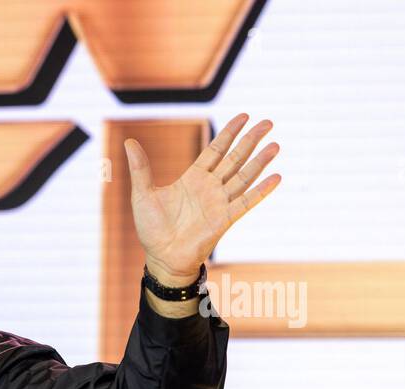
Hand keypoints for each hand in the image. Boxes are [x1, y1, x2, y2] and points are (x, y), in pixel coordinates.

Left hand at [124, 113, 281, 285]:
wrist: (160, 257)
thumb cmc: (151, 228)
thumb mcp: (142, 194)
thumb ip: (140, 168)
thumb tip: (128, 142)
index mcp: (193, 178)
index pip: (215, 150)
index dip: (229, 133)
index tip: (244, 116)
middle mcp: (210, 188)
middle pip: (234, 158)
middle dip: (251, 140)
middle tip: (268, 122)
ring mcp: (219, 203)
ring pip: (243, 176)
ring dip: (260, 161)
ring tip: (275, 145)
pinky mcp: (225, 219)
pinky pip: (246, 202)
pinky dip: (261, 191)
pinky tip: (276, 177)